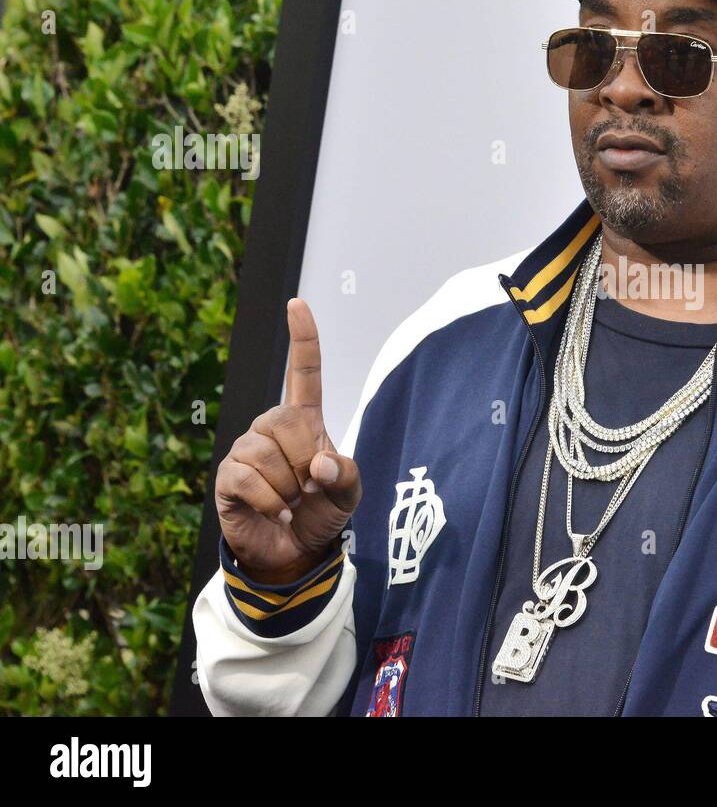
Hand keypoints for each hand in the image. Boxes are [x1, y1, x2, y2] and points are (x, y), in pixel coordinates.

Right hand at [214, 298, 362, 584]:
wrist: (295, 553)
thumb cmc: (322, 512)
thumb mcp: (349, 493)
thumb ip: (346, 475)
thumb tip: (318, 465)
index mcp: (305, 421)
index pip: (304, 372)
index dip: (302, 338)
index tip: (297, 304)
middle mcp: (270, 427)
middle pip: (286, 420)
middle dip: (304, 459)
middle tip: (308, 486)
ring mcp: (245, 450)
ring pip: (265, 453)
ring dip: (287, 486)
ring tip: (290, 502)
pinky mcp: (227, 477)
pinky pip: (248, 479)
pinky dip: (270, 501)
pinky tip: (274, 511)